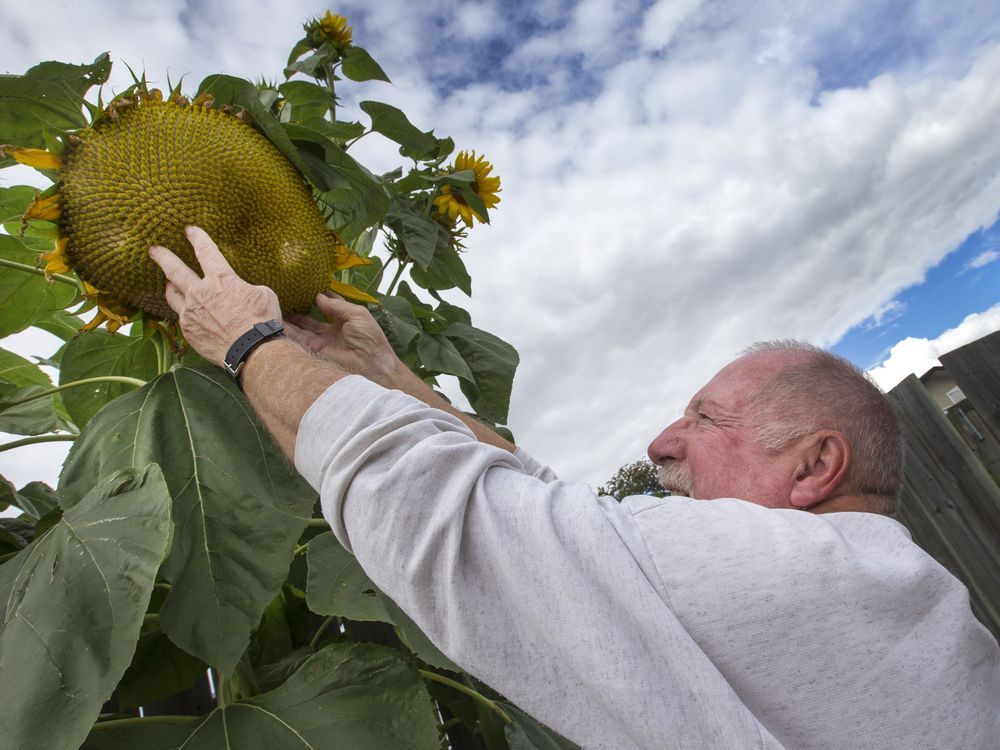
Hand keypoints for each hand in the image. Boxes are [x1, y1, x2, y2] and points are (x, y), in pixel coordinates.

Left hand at [149, 226, 281, 365]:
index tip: (189, 230)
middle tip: (154, 250)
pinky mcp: (189, 331)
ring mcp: (190, 312)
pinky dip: (182, 312)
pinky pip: (180, 317)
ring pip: (172, 294)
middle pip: (175, 269)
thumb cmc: (262, 320)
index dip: (197, 238)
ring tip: (169, 283)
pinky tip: (185, 313)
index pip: (206, 251)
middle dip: (163, 256)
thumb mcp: (263, 294)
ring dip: (170, 286)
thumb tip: (242, 292)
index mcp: (221, 279)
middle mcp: (200, 292)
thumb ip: (246, 288)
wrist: (251, 349)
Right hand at [284, 293, 401, 385]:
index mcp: (344, 320)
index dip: (319, 296)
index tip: (306, 285)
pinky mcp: (314, 351)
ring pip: (302, 328)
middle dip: (300, 308)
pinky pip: (299, 339)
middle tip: (286, 296)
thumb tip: (319, 296)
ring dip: (290, 319)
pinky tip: (276, 321)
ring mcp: (322, 341)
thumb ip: (337, 305)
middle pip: (311, 318)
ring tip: (276, 306)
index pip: (328, 305)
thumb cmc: (369, 337)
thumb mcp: (357, 314)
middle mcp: (331, 330)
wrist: (371, 364)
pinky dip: (287, 331)